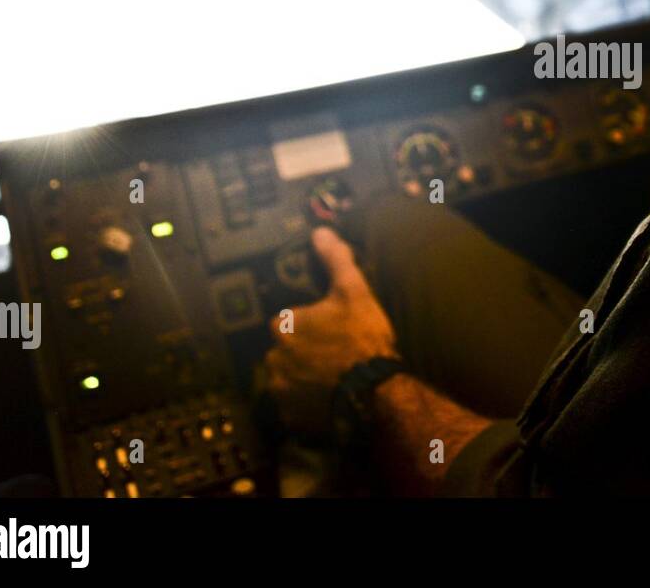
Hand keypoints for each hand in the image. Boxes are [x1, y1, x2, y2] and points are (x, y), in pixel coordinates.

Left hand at [263, 226, 398, 433]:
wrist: (377, 394)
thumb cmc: (363, 338)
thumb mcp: (354, 291)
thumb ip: (335, 260)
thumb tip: (320, 231)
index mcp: (282, 326)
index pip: (287, 322)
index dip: (310, 325)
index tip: (330, 331)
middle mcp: (272, 359)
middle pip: (285, 352)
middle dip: (303, 353)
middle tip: (333, 356)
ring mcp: (280, 391)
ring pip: (288, 380)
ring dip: (303, 380)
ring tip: (333, 381)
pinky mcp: (291, 418)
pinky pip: (295, 408)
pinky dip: (308, 405)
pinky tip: (330, 401)